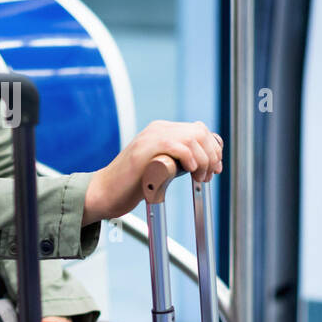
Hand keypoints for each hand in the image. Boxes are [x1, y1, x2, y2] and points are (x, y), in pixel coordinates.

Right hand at [83, 120, 222, 223]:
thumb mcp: (162, 168)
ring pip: (192, 138)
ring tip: (200, 177)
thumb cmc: (131, 185)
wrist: (105, 192)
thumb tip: (206, 163)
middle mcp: (157, 130)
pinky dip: (190, 159)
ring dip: (203, 160)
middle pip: (199, 131)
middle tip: (210, 175)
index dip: (213, 149)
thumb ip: (179, 161)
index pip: (199, 130)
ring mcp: (150, 138)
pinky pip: (177, 146)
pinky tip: (190, 172)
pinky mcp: (145, 150)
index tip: (216, 168)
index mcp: (161, 131)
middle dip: (212, 154)